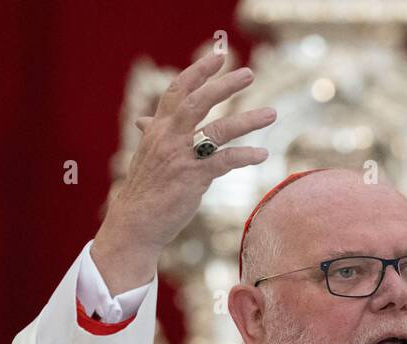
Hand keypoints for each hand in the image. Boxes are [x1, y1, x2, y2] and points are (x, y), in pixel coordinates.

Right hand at [92, 50, 275, 291]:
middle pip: (199, 101)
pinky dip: (245, 156)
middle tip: (249, 74)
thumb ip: (151, 134)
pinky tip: (262, 154)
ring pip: (218, 130)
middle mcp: (168, 137)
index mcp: (158, 128)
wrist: (135, 222)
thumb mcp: (146, 155)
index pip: (178, 91)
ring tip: (271, 113)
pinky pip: (224, 161)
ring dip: (247, 120)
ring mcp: (181, 157)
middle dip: (225, 86)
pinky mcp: (193, 179)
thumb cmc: (145, 190)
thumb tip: (143, 121)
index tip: (219, 57)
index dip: (198, 72)